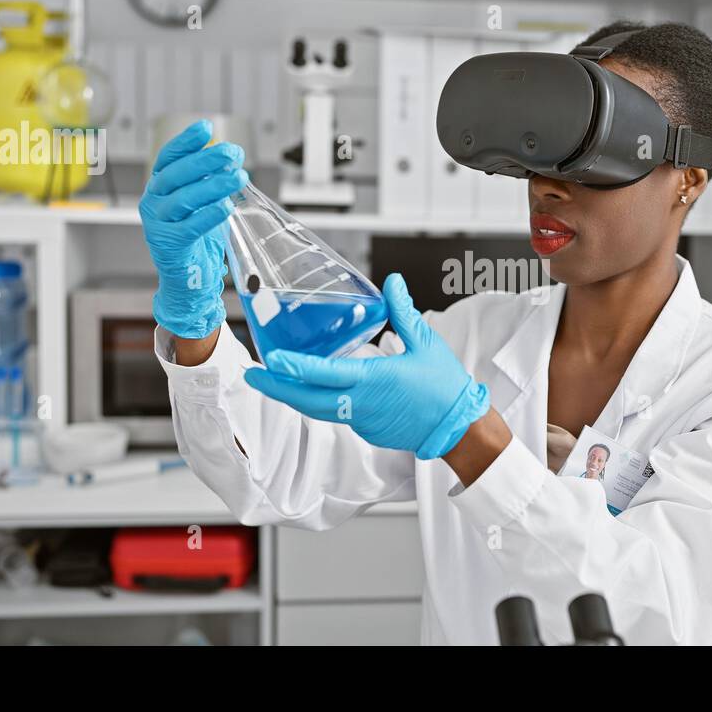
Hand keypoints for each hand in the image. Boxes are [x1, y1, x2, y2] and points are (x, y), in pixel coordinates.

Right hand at [139, 120, 248, 338]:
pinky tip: (225, 207)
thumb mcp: (201, 204)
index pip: (167, 158)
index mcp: (159, 188)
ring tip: (237, 177)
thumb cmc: (195, 238)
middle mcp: (152, 203)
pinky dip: (208, 216)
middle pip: (176, 175)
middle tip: (232, 152)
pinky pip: (189, 227)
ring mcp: (157, 225)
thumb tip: (232, 157)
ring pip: (183, 199)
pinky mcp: (169, 246)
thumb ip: (210, 182)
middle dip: (205, 160)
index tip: (205, 126)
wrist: (186, 279)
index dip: (186, 142)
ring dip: (212, 186)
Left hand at [243, 274, 489, 459]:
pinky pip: (336, 414)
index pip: (324, 375)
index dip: (295, 368)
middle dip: (276, 388)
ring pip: (318, 409)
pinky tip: (310, 390)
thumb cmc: (444, 387)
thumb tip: (393, 282)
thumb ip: (403, 312)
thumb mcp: (424, 342)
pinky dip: (317, 402)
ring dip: (294, 395)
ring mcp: (361, 419)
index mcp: (373, 380)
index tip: (272, 360)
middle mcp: (361, 403)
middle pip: (307, 400)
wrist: (458, 427)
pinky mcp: (366, 428)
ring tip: (274, 380)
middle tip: (253, 376)